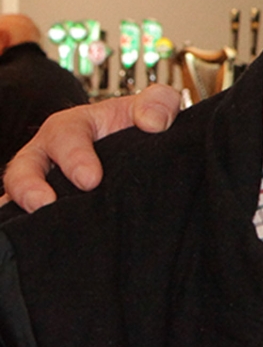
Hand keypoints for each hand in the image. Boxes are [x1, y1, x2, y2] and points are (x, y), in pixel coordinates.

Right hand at [2, 84, 180, 211]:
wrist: (144, 153)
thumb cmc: (141, 126)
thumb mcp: (155, 106)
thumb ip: (159, 103)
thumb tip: (152, 122)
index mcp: (74, 126)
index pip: (65, 136)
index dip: (74, 157)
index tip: (91, 179)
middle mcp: (50, 154)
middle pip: (25, 167)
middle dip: (29, 186)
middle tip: (45, 203)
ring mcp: (45, 182)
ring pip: (18, 194)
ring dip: (22, 208)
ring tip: (36, 227)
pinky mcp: (49, 207)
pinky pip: (26, 218)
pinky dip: (26, 228)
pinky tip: (37, 242)